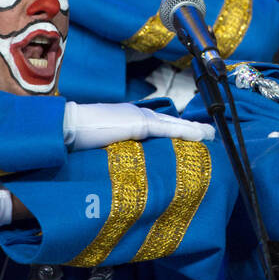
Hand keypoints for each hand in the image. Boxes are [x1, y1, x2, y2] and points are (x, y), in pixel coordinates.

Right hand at [62, 100, 214, 150]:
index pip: (157, 124)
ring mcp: (141, 117)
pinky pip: (171, 129)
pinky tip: (202, 136)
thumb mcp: (101, 144)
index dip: (174, 129)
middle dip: (190, 128)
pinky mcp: (142, 125)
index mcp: (127, 118)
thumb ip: (115, 149)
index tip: (188, 134)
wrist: (67, 126)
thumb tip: (123, 165)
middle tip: (207, 134)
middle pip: (170, 122)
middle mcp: (137, 114)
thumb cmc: (77, 138)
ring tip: (211, 135)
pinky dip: (188, 132)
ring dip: (194, 130)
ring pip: (175, 125)